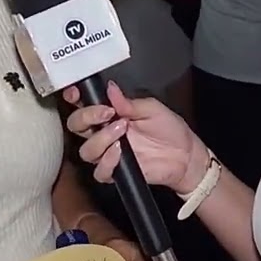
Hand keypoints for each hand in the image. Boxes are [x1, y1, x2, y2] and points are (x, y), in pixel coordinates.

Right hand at [63, 80, 207, 194]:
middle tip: (106, 112)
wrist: (185, 156)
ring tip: (121, 130)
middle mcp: (105, 132)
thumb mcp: (152, 109)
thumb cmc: (169, 129)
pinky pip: (100, 171)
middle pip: (76, 126)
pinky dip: (107, 161)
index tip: (76, 93)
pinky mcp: (116, 172)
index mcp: (110, 113)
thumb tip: (110, 88)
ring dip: (100, 138)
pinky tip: (120, 151)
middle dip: (85, 117)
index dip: (74, 99)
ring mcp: (108, 153)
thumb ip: (129, 102)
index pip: (84, 105)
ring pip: (86, 150)